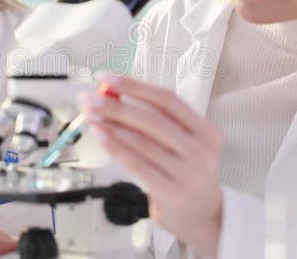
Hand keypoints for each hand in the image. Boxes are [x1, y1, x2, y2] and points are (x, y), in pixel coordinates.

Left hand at [82, 74, 223, 256]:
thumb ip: (157, 120)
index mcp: (206, 131)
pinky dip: (114, 147)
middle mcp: (200, 150)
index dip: (136, 87)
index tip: (109, 79)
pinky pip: (136, 163)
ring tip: (91, 115)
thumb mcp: (185, 143)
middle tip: (91, 98)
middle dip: (116, 106)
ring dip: (111, 124)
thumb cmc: (187, 173)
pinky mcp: (170, 191)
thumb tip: (114, 96)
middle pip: (152, 119)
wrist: (205, 216)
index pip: (168, 100)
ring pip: (141, 141)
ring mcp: (186, 173)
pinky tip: (100, 135)